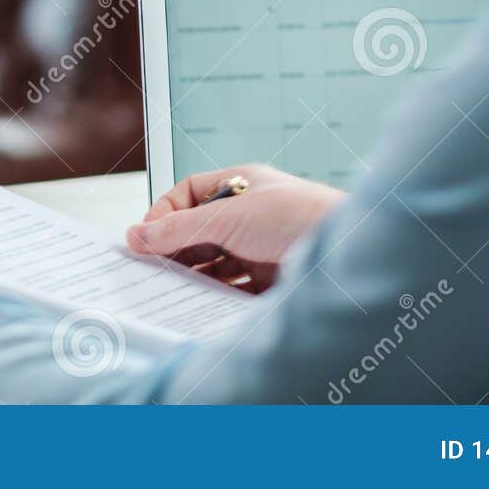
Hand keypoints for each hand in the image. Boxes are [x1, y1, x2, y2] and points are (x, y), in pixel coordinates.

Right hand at [125, 164, 344, 292]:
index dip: (163, 214)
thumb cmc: (301, 217)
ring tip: (170, 288)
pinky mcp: (270, 280)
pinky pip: (232, 289)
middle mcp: (249, 215)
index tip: (142, 238)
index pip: (188, 195)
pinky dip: (214, 296)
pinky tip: (201, 303)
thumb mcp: (228, 216)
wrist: (350, 254)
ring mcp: (260, 248)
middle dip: (173, 248)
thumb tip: (138, 234)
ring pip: (213, 263)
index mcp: (240, 186)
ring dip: (192, 275)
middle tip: (149, 267)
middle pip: (198, 231)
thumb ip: (180, 228)